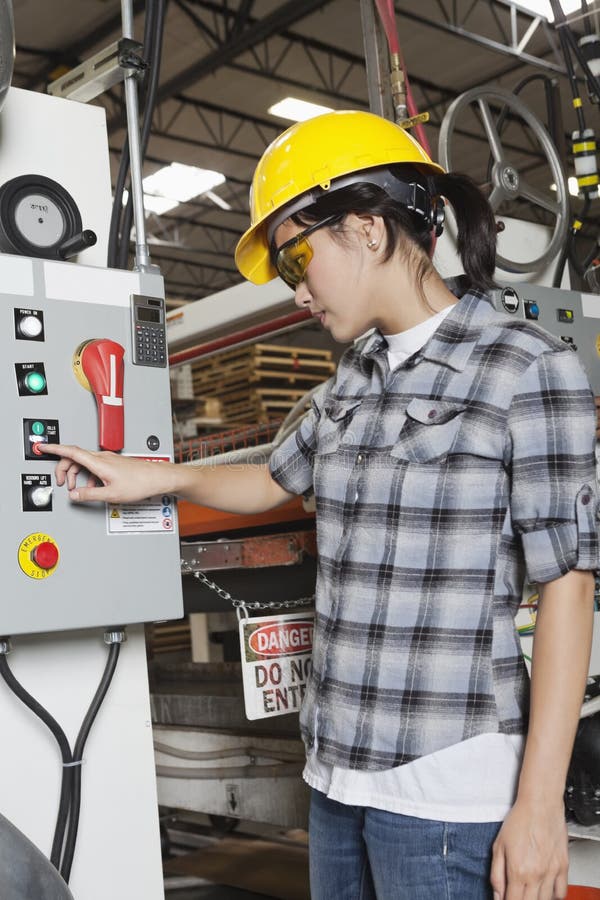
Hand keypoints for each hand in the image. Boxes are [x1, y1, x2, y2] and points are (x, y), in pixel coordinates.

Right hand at [41, 443, 176, 503]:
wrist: (159, 477)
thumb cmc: (140, 483)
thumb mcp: (111, 494)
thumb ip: (89, 494)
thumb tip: (74, 495)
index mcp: (98, 462)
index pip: (70, 451)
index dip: (54, 449)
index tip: (42, 447)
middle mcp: (102, 457)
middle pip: (74, 458)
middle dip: (64, 469)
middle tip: (62, 483)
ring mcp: (108, 459)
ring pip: (84, 463)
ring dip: (77, 474)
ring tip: (78, 489)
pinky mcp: (114, 463)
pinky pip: (94, 467)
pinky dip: (88, 476)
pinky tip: (93, 487)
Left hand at [490, 799, 567, 899]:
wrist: (540, 805)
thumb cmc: (520, 820)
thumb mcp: (499, 845)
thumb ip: (496, 873)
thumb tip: (497, 894)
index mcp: (518, 871)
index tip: (506, 898)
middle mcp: (536, 875)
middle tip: (516, 893)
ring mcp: (551, 872)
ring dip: (535, 898)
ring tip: (528, 890)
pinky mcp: (563, 866)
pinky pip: (561, 892)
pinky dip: (553, 895)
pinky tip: (545, 889)